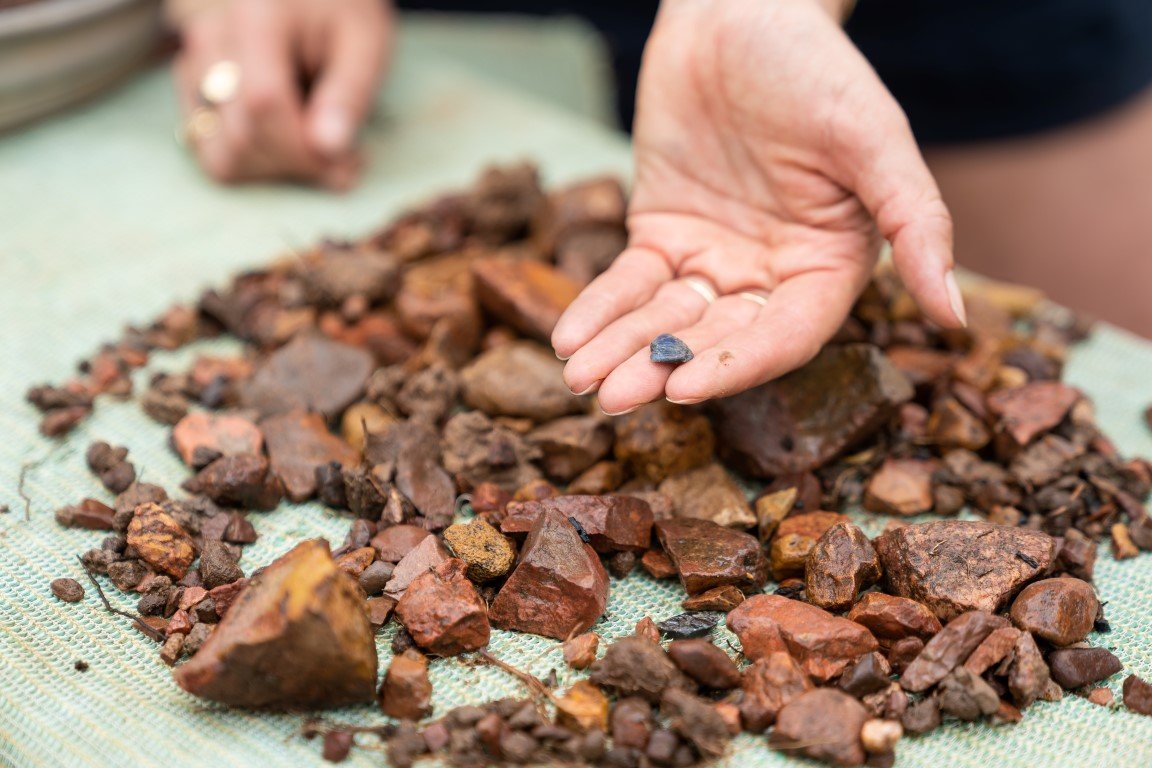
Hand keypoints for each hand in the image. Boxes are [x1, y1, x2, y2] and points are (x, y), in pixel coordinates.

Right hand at [171, 0, 392, 188]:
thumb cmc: (341, 11)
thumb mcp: (366, 42)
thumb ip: (349, 95)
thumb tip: (328, 150)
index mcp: (255, 17)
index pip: (263, 104)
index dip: (306, 150)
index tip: (350, 161)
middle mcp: (211, 40)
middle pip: (241, 138)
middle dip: (298, 165)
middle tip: (345, 158)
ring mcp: (193, 65)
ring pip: (220, 156)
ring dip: (275, 170)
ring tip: (315, 148)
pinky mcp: (192, 90)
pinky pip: (211, 152)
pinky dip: (254, 162)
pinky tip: (289, 141)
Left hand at [552, 0, 964, 414]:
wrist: (740, 10)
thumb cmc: (815, 66)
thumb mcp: (873, 137)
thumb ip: (915, 222)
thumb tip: (956, 315)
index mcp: (828, 266)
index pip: (784, 335)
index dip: (737, 364)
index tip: (687, 388)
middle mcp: (770, 275)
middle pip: (714, 337)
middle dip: (660, 367)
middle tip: (612, 399)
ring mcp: (713, 259)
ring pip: (664, 320)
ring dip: (621, 350)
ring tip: (578, 380)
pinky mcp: (663, 235)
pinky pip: (629, 283)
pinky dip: (599, 308)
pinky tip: (567, 338)